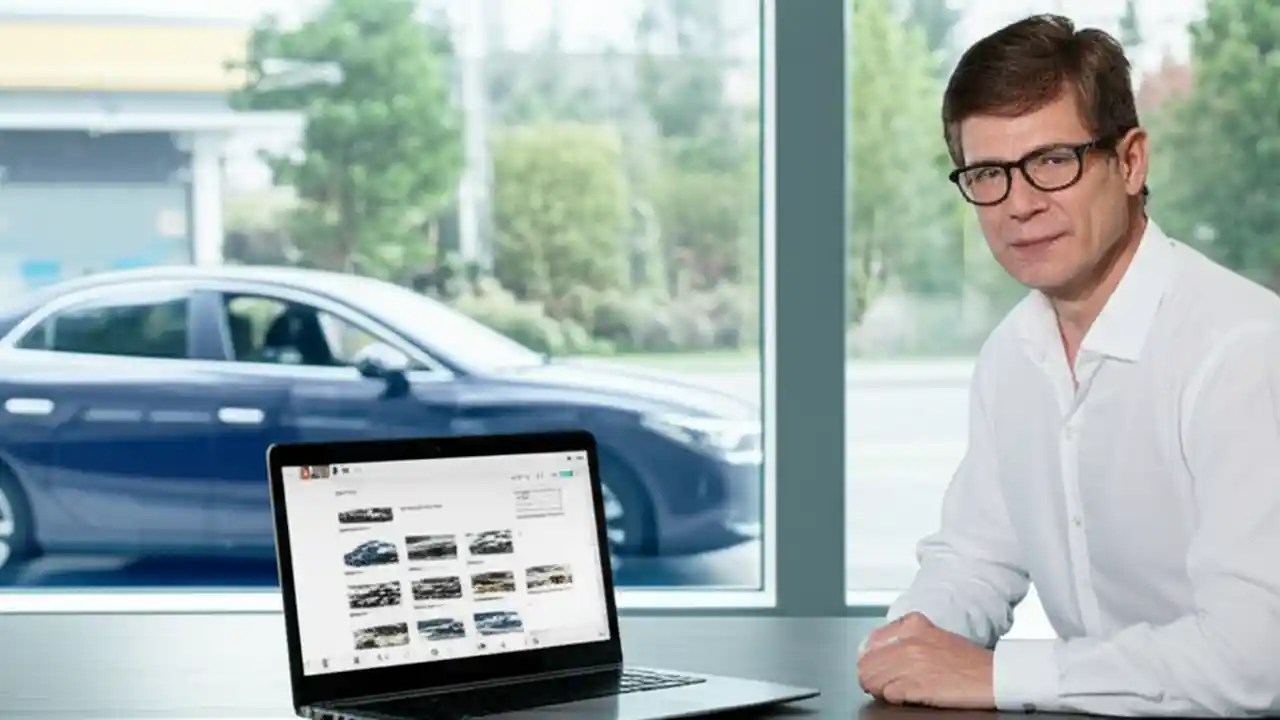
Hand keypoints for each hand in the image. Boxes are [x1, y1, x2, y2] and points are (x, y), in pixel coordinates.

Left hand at [857, 612, 994, 709]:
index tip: (876, 665)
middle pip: (866, 662)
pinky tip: (903, 696)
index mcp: (912, 625)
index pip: (871, 641)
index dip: (871, 657)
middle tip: (880, 683)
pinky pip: (888, 693)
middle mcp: (908, 642)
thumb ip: (907, 639)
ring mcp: (911, 663)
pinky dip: (892, 697)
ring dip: (878, 688)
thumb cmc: (968, 660)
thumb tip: (879, 651)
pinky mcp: (915, 686)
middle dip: (871, 675)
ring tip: (891, 690)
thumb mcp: (934, 636)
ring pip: (871, 678)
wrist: (993, 676)